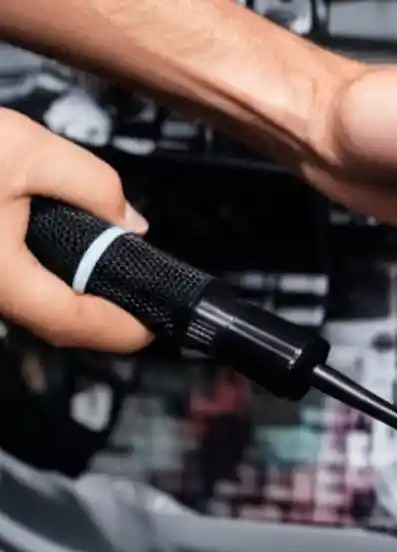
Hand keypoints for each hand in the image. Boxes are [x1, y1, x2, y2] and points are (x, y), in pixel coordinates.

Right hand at [0, 108, 150, 351]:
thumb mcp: (29, 149)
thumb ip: (93, 186)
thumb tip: (130, 224)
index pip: (72, 322)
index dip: (121, 331)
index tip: (155, 327)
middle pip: (50, 321)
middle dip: (99, 319)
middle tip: (141, 304)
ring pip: (26, 305)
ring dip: (69, 300)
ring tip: (110, 279)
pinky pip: (9, 286)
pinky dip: (42, 281)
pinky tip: (63, 257)